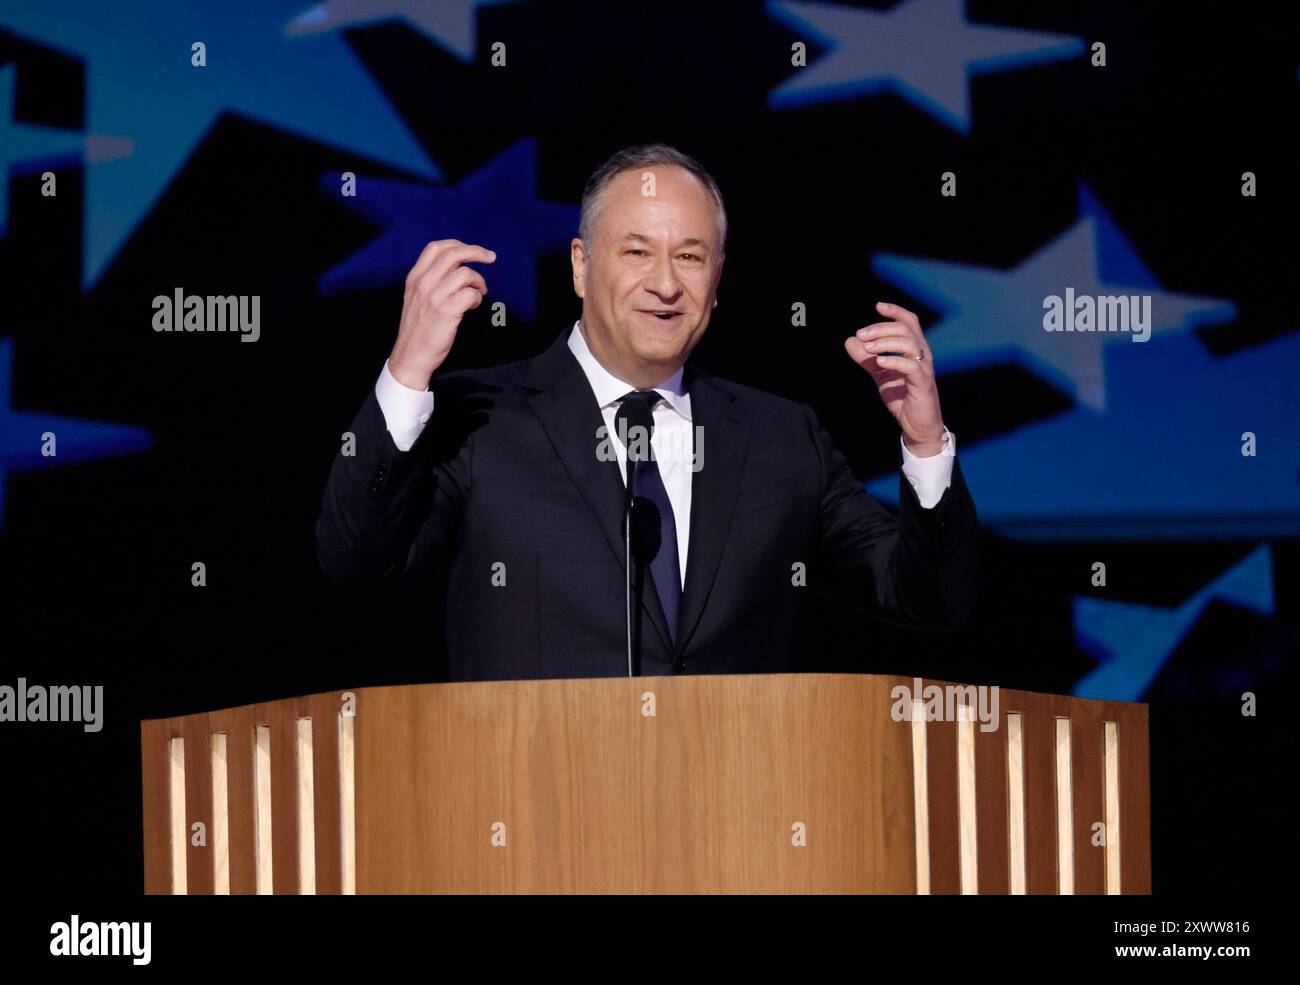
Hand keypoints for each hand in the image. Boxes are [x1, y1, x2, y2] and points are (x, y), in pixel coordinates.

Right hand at [387, 239, 495, 388]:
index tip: (473, 251)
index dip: (458, 245)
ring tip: (479, 293)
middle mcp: (423, 283)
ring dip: (479, 282)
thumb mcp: (416, 298)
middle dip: (476, 252)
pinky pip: (471, 294)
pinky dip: (477, 298)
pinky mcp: (447, 311)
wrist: (411, 356)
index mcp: (415, 278)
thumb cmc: (418, 329)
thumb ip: (431, 281)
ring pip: (465, 274)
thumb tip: (457, 268)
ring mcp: (434, 297)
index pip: (436, 248)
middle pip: (453, 254)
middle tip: (491, 257)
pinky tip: (473, 307)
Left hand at [843, 301, 945, 455]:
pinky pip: (911, 367)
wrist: (917, 426)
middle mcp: (922, 355)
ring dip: (885, 342)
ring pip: (909, 343)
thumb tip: (850, 341)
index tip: (878, 306)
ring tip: (867, 350)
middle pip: (906, 329)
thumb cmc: (903, 398)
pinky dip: (894, 361)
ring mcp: (924, 369)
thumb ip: (866, 359)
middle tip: (861, 335)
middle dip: (881, 328)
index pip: (909, 322)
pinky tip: (879, 362)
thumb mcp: (880, 376)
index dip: (896, 311)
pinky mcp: (923, 384)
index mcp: (914, 350)